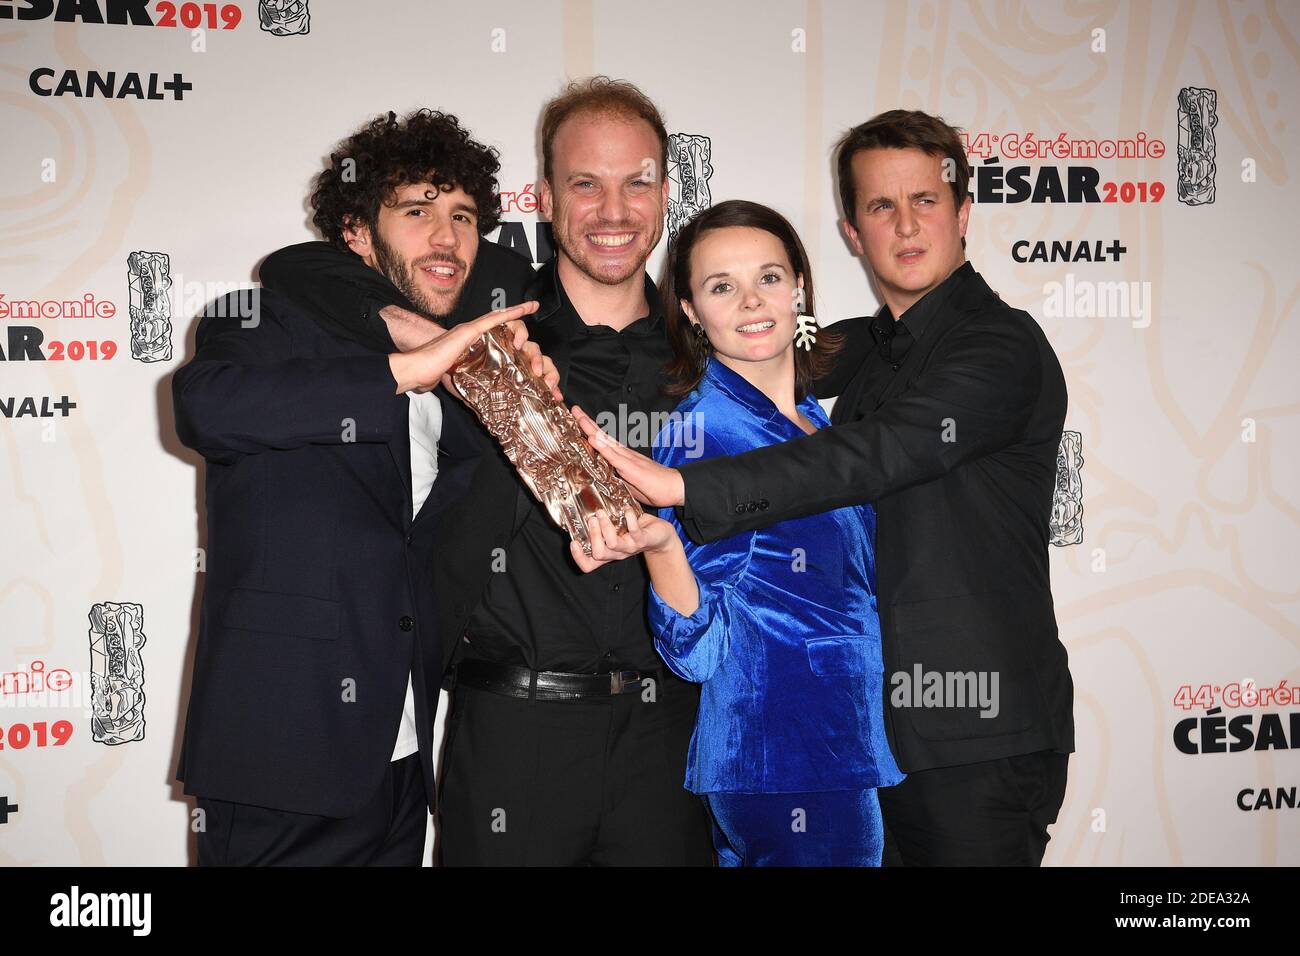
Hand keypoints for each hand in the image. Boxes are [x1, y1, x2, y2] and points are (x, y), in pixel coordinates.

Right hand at [388, 301, 539, 393]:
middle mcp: (471, 332)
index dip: (509, 330)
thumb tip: (478, 407)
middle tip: (532, 312)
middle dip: (517, 318)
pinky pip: (495, 319)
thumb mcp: (458, 382)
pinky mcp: (470, 330)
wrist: (418, 370)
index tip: (523, 333)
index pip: (493, 333)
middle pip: (499, 322)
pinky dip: (511, 314)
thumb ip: (470, 390)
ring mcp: (470, 330)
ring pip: (499, 317)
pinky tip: (524, 309)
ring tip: (533, 307)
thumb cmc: (430, 375)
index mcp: (469, 343)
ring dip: (518, 313)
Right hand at [569, 508, 676, 572]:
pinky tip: (626, 509)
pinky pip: (634, 532)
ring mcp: (630, 548)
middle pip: (599, 554)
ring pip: (613, 544)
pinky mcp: (642, 540)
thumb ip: (601, 525)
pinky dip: (629, 519)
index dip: (579, 558)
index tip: (573, 542)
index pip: (589, 565)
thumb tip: (584, 508)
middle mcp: (617, 553)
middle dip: (593, 535)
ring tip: (603, 512)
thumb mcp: (615, 530)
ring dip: (606, 527)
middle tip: (592, 518)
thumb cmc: (634, 531)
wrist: (660, 536)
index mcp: (608, 552)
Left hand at [570, 405, 685, 506]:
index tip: (578, 421)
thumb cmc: (654, 487)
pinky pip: (614, 456)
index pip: (603, 442)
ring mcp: (628, 459)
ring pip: (606, 442)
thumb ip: (616, 478)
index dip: (590, 431)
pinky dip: (602, 447)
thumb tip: (603, 477)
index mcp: (622, 457)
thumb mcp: (629, 484)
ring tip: (579, 418)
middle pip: (602, 436)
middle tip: (574, 410)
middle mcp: (624, 454)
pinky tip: (592, 439)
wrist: (675, 488)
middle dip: (587, 423)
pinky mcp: (631, 467)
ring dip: (591, 430)